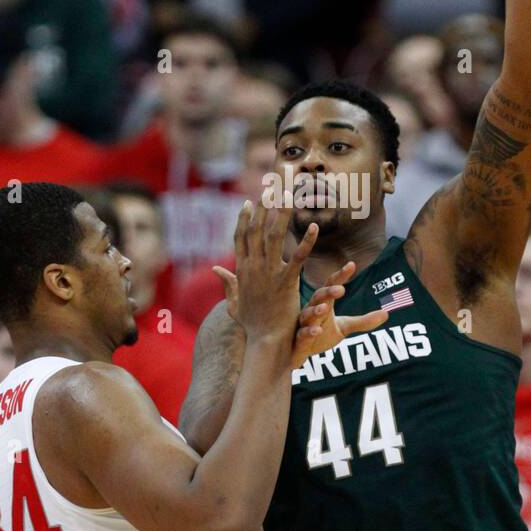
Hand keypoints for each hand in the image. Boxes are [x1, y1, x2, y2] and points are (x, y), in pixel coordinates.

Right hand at [213, 200, 317, 345]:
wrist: (265, 340)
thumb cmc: (251, 324)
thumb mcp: (233, 302)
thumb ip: (227, 283)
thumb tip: (216, 271)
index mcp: (242, 271)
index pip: (241, 238)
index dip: (244, 219)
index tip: (248, 202)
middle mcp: (253, 268)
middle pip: (257, 231)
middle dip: (263, 208)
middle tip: (270, 190)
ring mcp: (269, 274)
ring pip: (275, 237)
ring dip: (281, 214)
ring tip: (288, 196)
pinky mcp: (287, 282)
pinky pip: (298, 257)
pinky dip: (306, 241)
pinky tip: (314, 226)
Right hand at [292, 262, 387, 367]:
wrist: (301, 353)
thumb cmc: (321, 334)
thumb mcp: (345, 327)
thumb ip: (363, 321)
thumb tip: (387, 314)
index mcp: (323, 303)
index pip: (331, 285)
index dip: (340, 275)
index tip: (351, 265)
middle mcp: (312, 310)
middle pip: (319, 296)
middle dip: (328, 292)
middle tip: (340, 288)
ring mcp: (304, 324)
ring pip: (308, 314)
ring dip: (316, 310)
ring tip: (325, 307)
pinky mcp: (299, 339)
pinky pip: (303, 334)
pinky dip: (309, 331)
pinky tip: (317, 330)